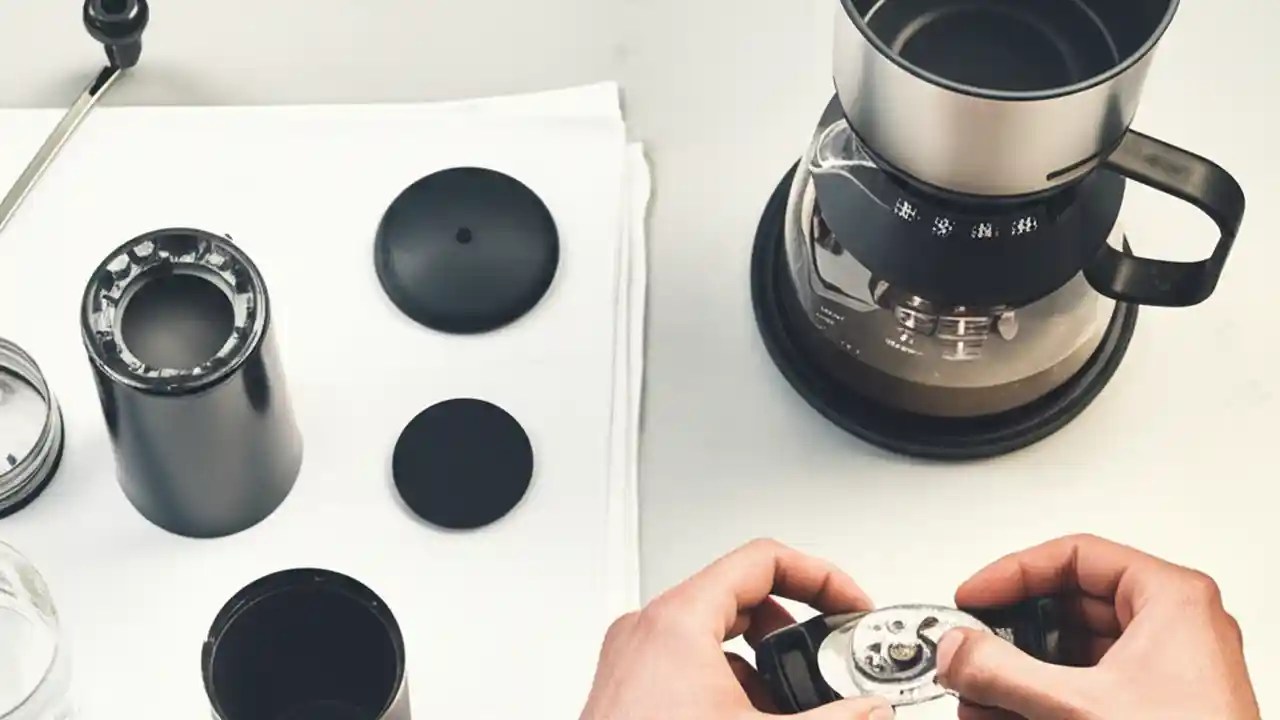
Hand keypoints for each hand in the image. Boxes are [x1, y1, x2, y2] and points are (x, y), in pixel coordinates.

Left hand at [580, 538, 893, 719]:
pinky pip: (688, 663)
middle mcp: (647, 630)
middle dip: (794, 627)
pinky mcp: (626, 689)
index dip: (821, 578)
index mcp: (677, 621)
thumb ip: (831, 717)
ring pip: (713, 633)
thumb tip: (870, 710)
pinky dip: (728, 681)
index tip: (851, 607)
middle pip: (739, 595)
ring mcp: (632, 658)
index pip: (763, 561)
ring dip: (762, 660)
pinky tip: (752, 717)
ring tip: (793, 700)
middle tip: (831, 653)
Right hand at [935, 534, 1260, 719]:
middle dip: (1009, 636)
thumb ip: (1004, 671)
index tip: (972, 598)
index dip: (1013, 573)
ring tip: (977, 694)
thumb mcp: (1079, 706)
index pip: (1075, 556)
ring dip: (1018, 673)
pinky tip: (1004, 714)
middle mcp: (1174, 628)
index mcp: (1172, 600)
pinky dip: (1042, 698)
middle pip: (1068, 606)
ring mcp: (1167, 672)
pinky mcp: (1155, 708)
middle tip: (971, 650)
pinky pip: (1086, 687)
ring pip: (1073, 652)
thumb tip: (956, 649)